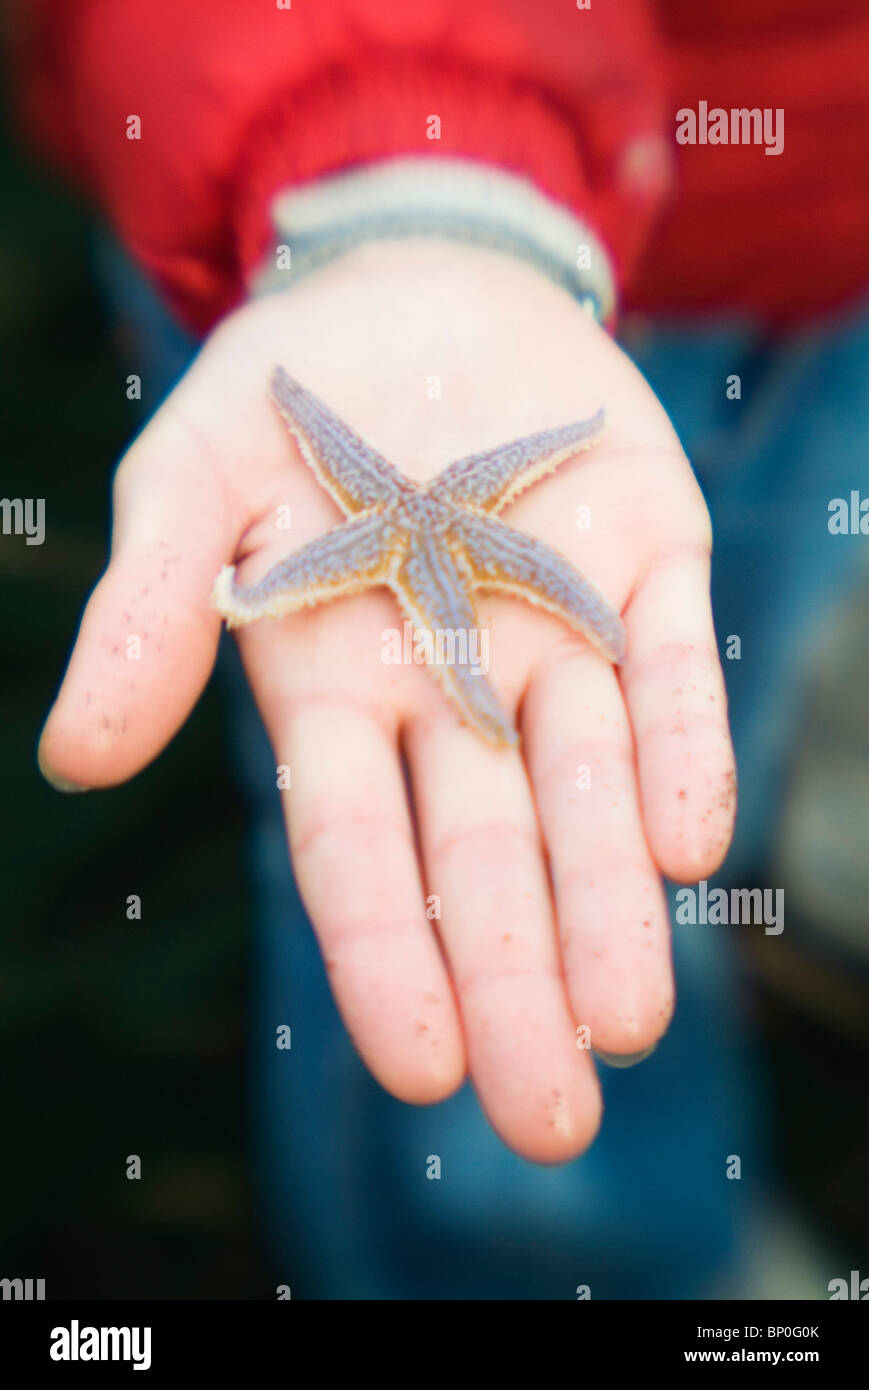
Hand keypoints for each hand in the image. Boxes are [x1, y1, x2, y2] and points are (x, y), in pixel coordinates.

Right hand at [38, 240, 735, 1161]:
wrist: (416, 284)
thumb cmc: (287, 394)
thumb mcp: (190, 479)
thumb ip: (150, 610)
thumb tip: (76, 757)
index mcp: (333, 689)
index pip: (358, 849)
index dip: (387, 954)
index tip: (422, 1067)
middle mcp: (449, 689)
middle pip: (486, 855)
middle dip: (518, 977)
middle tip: (550, 1117)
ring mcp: (554, 631)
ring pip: (588, 791)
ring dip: (614, 902)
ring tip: (632, 1023)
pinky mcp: (645, 566)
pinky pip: (666, 671)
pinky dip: (678, 748)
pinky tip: (691, 841)